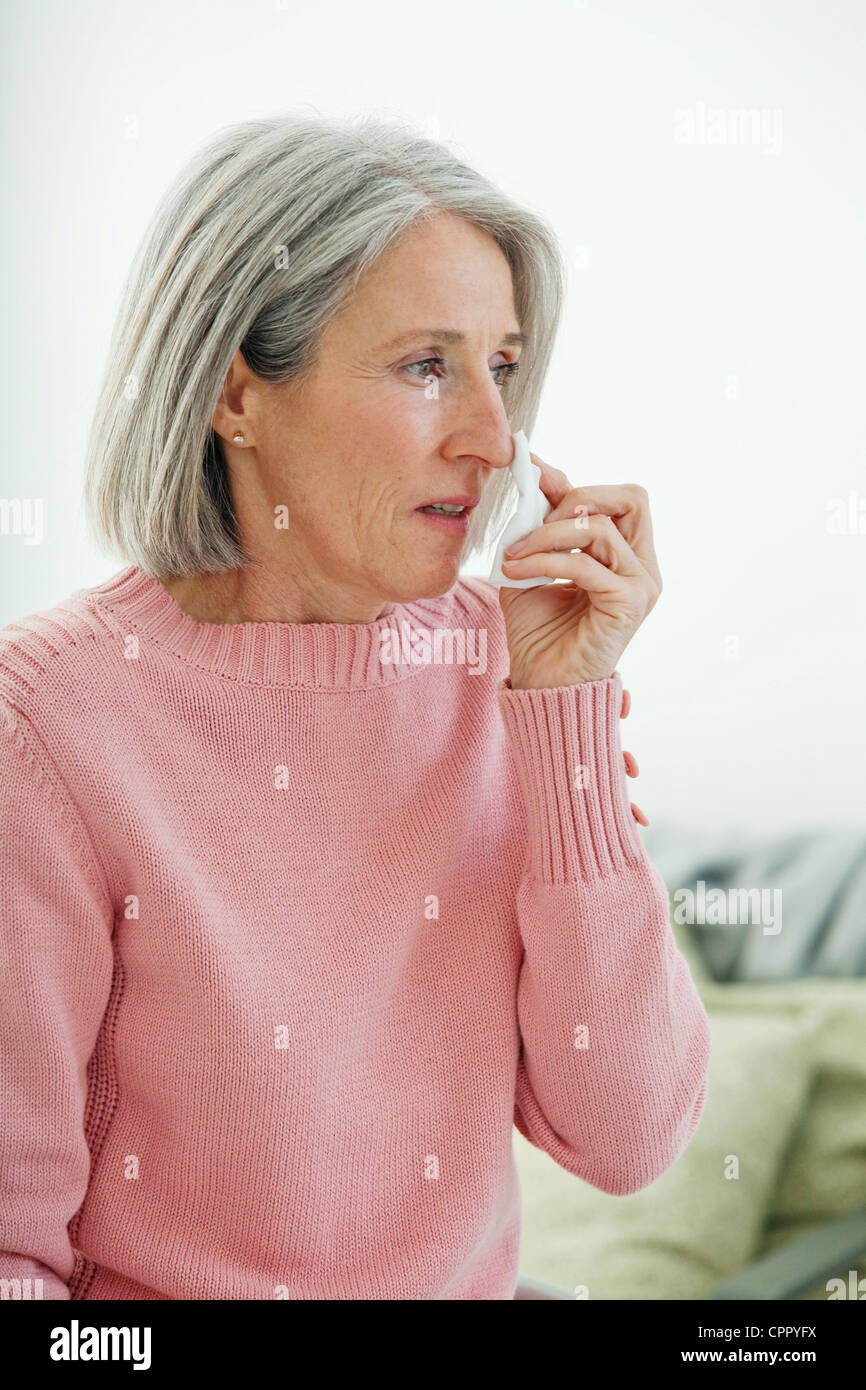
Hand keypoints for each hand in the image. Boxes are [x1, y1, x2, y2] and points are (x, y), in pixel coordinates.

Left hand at [497, 455, 661, 688]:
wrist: (541, 684)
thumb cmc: (539, 632)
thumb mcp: (531, 565)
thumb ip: (538, 525)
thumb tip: (536, 473)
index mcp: (624, 555)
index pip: (612, 499)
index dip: (571, 481)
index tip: (530, 468)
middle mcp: (641, 566)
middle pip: (634, 498)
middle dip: (579, 497)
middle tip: (538, 519)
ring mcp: (641, 584)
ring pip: (601, 528)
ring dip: (548, 534)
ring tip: (514, 555)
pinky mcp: (629, 603)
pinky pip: (585, 563)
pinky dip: (546, 561)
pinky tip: (517, 572)